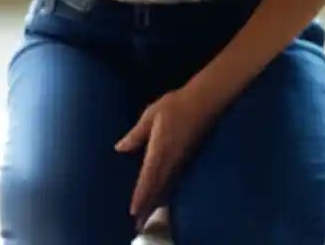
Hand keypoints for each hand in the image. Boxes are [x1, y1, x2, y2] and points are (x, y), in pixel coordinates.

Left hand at [114, 87, 218, 229]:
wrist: (204, 101)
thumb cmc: (175, 105)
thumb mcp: (150, 115)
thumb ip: (136, 134)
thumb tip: (119, 148)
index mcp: (160, 149)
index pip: (148, 177)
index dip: (140, 195)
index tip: (133, 210)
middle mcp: (171, 159)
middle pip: (157, 187)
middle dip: (146, 206)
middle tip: (136, 224)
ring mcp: (180, 160)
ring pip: (166, 186)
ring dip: (156, 202)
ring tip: (145, 216)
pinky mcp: (186, 158)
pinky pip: (174, 180)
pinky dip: (165, 192)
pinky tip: (161, 198)